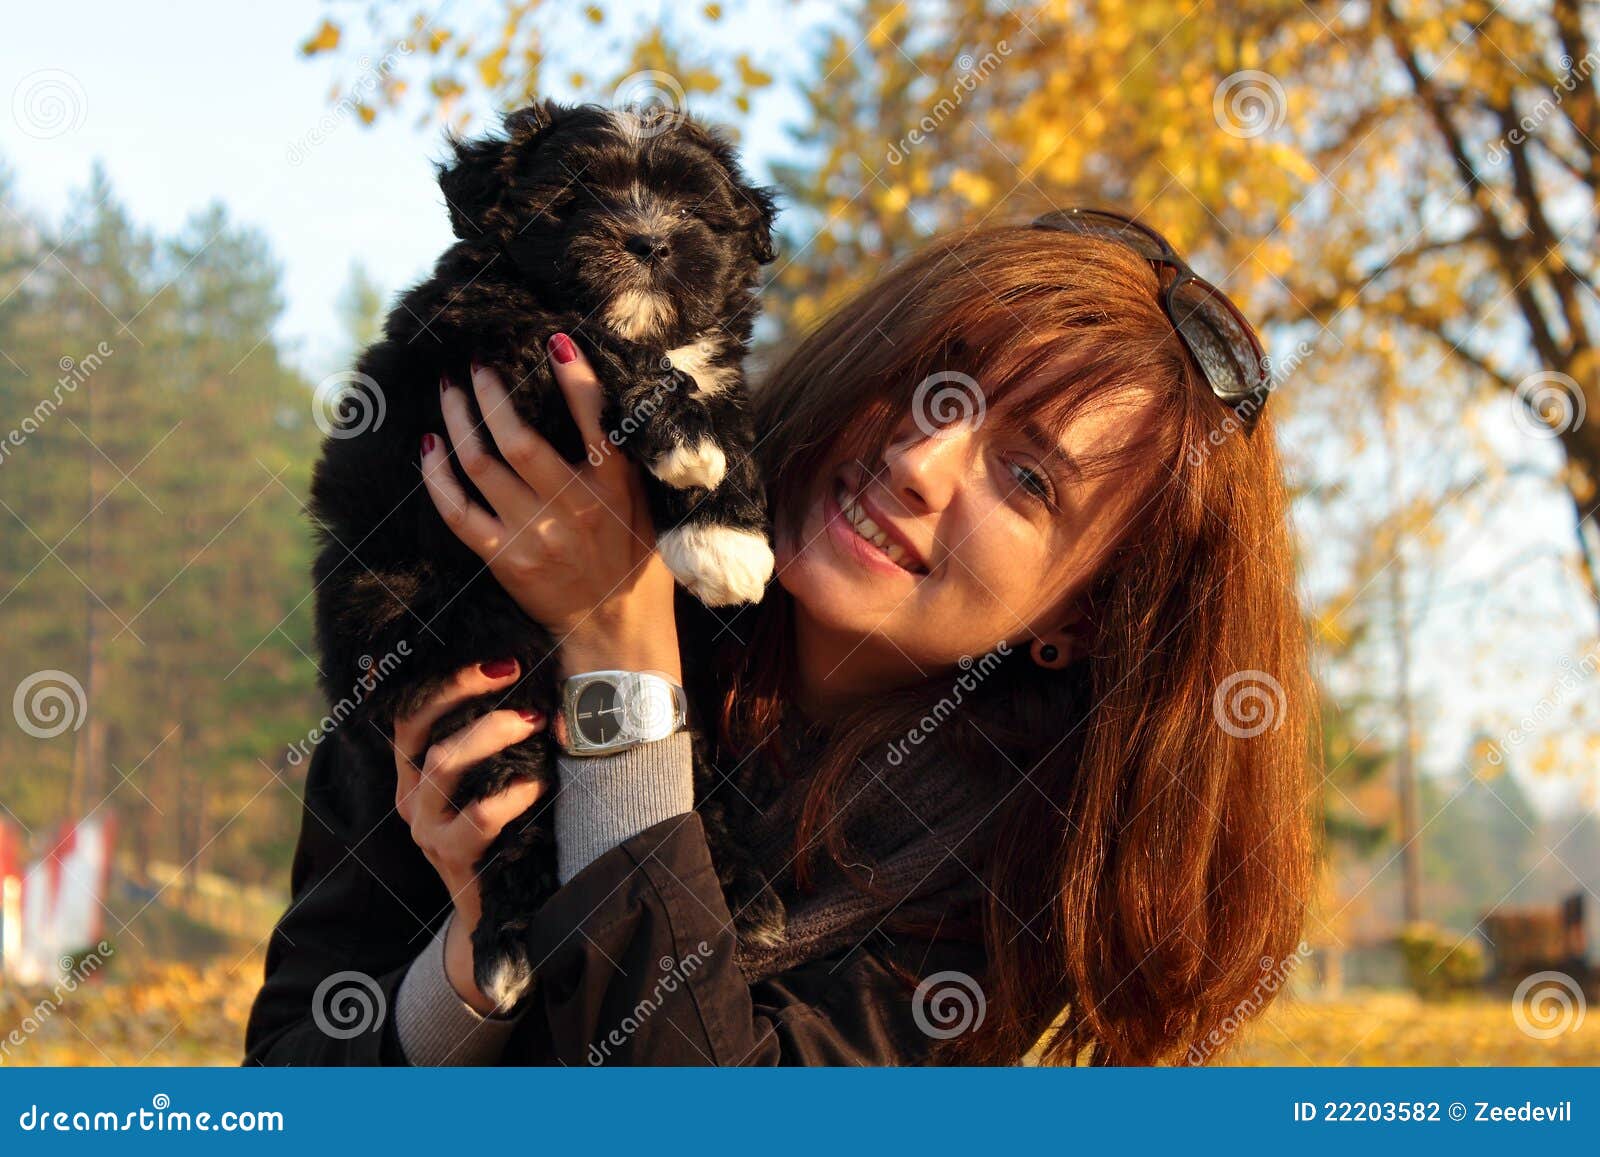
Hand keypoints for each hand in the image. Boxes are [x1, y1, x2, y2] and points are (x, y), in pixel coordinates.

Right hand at [393, 660, 544, 1013]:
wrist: (502, 914)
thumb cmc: (507, 834)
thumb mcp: (493, 783)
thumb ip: (498, 745)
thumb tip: (540, 689)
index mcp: (415, 773)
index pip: (411, 714)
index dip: (447, 681)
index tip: (498, 659)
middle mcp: (412, 798)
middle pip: (419, 730)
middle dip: (463, 691)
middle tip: (514, 672)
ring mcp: (427, 830)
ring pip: (443, 764)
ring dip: (491, 734)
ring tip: (534, 721)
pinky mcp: (453, 858)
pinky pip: (480, 817)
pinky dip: (514, 793)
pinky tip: (541, 784)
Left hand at [420, 334, 680, 680]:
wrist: (616, 630)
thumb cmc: (632, 558)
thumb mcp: (641, 501)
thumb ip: (620, 454)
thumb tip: (595, 393)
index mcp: (613, 486)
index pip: (594, 419)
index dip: (575, 377)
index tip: (555, 340)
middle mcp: (572, 506)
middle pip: (516, 437)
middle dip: (490, 392)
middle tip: (476, 364)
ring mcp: (534, 534)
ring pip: (479, 465)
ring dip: (457, 420)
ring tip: (450, 392)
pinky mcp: (505, 558)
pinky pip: (457, 511)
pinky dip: (437, 475)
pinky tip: (429, 446)